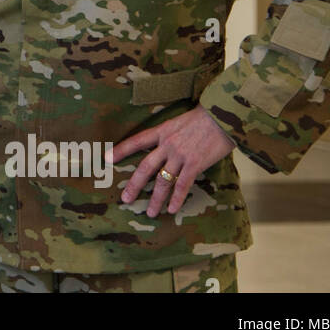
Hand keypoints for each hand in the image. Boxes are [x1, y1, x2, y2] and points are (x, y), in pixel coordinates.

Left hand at [110, 107, 236, 216]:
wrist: (224, 116)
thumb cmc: (205, 117)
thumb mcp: (180, 121)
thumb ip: (170, 134)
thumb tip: (164, 147)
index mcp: (162, 131)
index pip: (136, 141)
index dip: (120, 150)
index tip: (106, 159)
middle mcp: (167, 144)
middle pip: (145, 167)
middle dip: (134, 185)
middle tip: (125, 199)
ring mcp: (180, 155)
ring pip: (162, 181)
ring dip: (156, 199)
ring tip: (150, 213)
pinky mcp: (195, 164)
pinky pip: (182, 185)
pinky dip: (176, 199)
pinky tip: (171, 210)